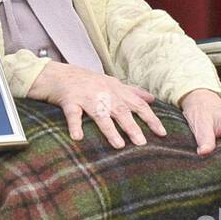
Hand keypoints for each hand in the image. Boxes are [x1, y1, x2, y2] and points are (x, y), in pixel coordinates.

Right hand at [27, 62, 167, 144]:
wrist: (58, 74)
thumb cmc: (86, 81)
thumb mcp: (111, 83)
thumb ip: (132, 91)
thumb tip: (152, 98)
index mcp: (115, 90)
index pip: (137, 104)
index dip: (150, 118)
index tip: (162, 133)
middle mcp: (103, 93)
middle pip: (121, 110)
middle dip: (132, 126)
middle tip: (142, 143)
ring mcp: (86, 97)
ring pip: (100, 114)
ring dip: (109, 129)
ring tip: (119, 145)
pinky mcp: (69, 101)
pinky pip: (73, 114)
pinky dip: (75, 125)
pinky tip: (78, 138)